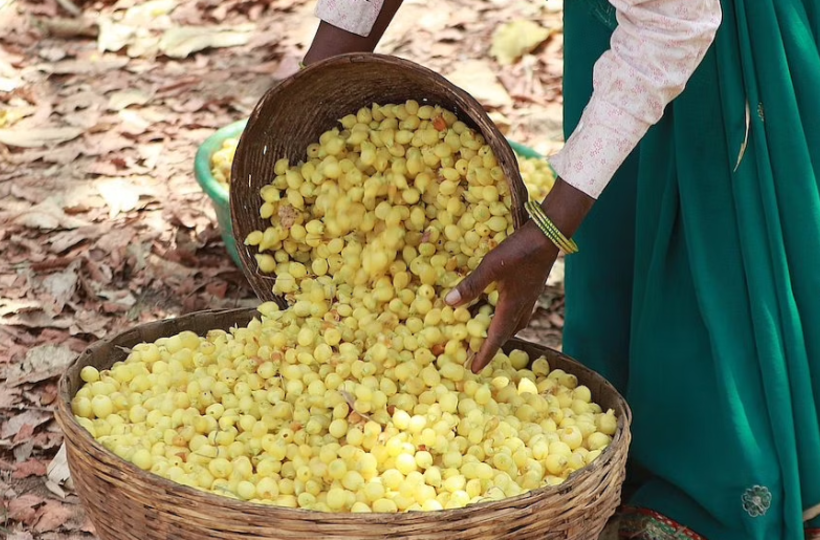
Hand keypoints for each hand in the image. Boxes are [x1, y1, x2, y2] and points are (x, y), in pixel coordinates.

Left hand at [445, 220, 558, 373]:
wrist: (550, 234)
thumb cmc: (520, 250)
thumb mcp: (492, 266)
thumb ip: (472, 285)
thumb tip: (449, 303)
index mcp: (511, 305)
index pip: (496, 337)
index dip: (484, 354)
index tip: (474, 369)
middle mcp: (522, 305)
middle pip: (506, 333)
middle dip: (492, 346)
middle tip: (477, 354)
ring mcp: (529, 296)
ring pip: (516, 322)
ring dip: (503, 332)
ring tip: (490, 335)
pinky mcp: (532, 286)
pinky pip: (521, 310)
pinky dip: (509, 315)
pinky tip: (503, 306)